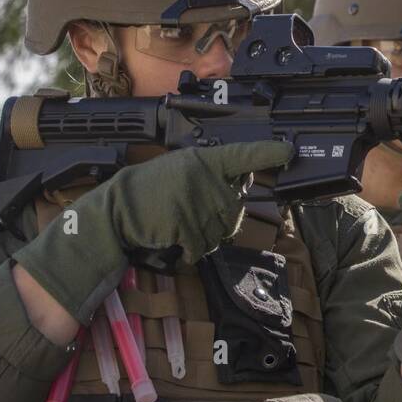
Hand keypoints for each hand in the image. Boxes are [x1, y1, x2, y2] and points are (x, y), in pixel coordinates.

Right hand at [14, 140, 293, 319]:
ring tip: (177, 223)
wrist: (114, 212)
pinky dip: (189, 250)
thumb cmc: (148, 194)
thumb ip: (210, 176)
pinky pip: (201, 246)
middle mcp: (203, 177)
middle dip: (218, 220)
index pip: (242, 155)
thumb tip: (238, 188)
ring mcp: (195, 200)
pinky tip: (171, 237)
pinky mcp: (186, 223)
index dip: (267, 153)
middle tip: (191, 215)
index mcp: (202, 161)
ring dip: (203, 236)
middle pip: (234, 209)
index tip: (288, 152)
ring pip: (220, 230)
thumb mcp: (180, 173)